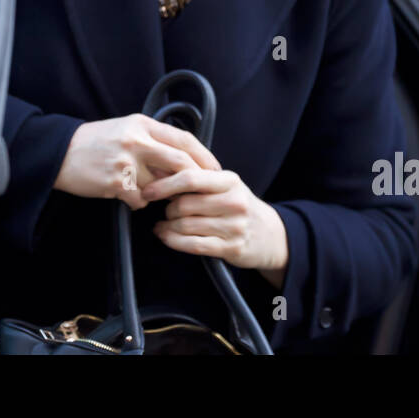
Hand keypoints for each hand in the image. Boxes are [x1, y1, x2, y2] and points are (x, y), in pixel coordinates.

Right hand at [54, 113, 220, 208]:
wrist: (61, 152)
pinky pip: (140, 200)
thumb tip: (182, 160)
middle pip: (180, 162)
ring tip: (154, 193)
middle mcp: (137, 140)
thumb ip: (152, 140)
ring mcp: (126, 162)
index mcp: (142, 124)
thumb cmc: (96, 142)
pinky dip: (139, 202)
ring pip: (161, 185)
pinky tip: (128, 197)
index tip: (215, 169)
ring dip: (162, 194)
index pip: (184, 139)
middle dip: (195, 179)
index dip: (204, 156)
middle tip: (202, 191)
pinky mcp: (116, 182)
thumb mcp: (126, 129)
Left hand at [142, 168, 288, 282]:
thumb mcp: (225, 185)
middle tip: (162, 210)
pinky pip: (193, 245)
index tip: (148, 190)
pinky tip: (166, 236)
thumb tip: (158, 169)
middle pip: (184, 204)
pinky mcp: (231, 248)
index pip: (190, 178)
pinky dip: (173, 241)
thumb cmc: (237, 205)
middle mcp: (234, 202)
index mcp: (230, 181)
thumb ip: (196, 178)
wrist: (270, 234)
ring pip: (186, 226)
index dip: (164, 184)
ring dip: (167, 227)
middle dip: (167, 209)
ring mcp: (234, 226)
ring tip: (162, 225)